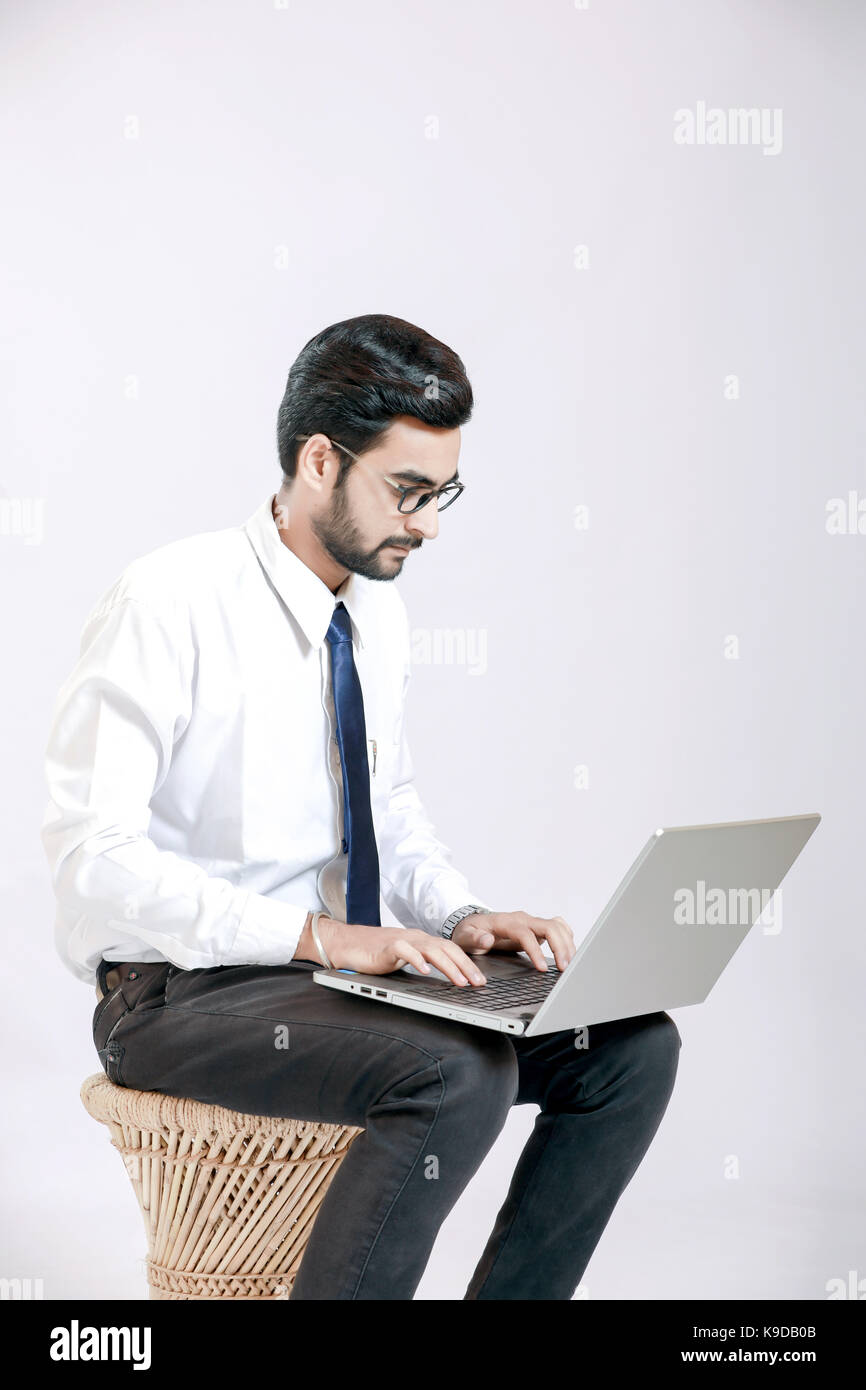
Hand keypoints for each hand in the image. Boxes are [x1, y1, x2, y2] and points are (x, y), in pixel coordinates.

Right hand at [316, 918, 489, 987]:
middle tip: (478, 983)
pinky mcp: (387, 946)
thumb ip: (423, 964)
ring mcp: (403, 940)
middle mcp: (416, 938)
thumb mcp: (405, 959)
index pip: (451, 950)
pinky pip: (405, 950)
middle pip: (447, 949)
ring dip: (448, 966)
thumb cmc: (376, 953)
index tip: (480, 980)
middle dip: (465, 966)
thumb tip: (444, 979)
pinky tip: (425, 970)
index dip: (467, 963)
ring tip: (460, 981)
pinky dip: (417, 960)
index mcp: (422, 941)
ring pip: (431, 950)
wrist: (348, 943)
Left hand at [450, 911, 575, 972]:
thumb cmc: (470, 932)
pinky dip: (566, 938)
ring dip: (566, 944)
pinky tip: (569, 952)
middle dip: (560, 947)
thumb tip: (488, 939)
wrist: (473, 924)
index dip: (536, 950)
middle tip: (564, 968)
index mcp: (506, 922)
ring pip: (557, 926)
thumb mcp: (465, 937)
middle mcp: (522, 919)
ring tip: (570, 964)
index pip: (526, 933)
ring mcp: (531, 922)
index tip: (542, 968)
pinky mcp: (537, 927)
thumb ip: (474, 938)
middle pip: (548, 926)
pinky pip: (558, 927)